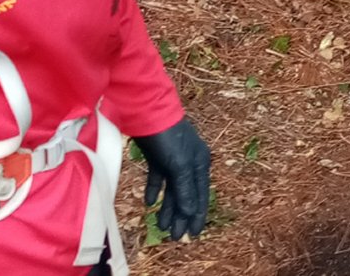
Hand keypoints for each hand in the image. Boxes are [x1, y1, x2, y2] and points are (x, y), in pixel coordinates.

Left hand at [135, 117, 210, 240]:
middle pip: (186, 195)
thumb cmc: (168, 137)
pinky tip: (149, 202)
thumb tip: (189, 211)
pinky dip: (154, 190)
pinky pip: (158, 178)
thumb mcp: (179, 165)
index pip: (201, 195)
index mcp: (200, 163)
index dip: (197, 215)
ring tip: (161, 225)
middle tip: (174, 236)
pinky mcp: (158, 156)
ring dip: (167, 207)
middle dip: (181, 216)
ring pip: (172, 189)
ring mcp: (174, 159)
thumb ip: (185, 189)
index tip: (193, 234)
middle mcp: (190, 162)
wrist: (148, 112)